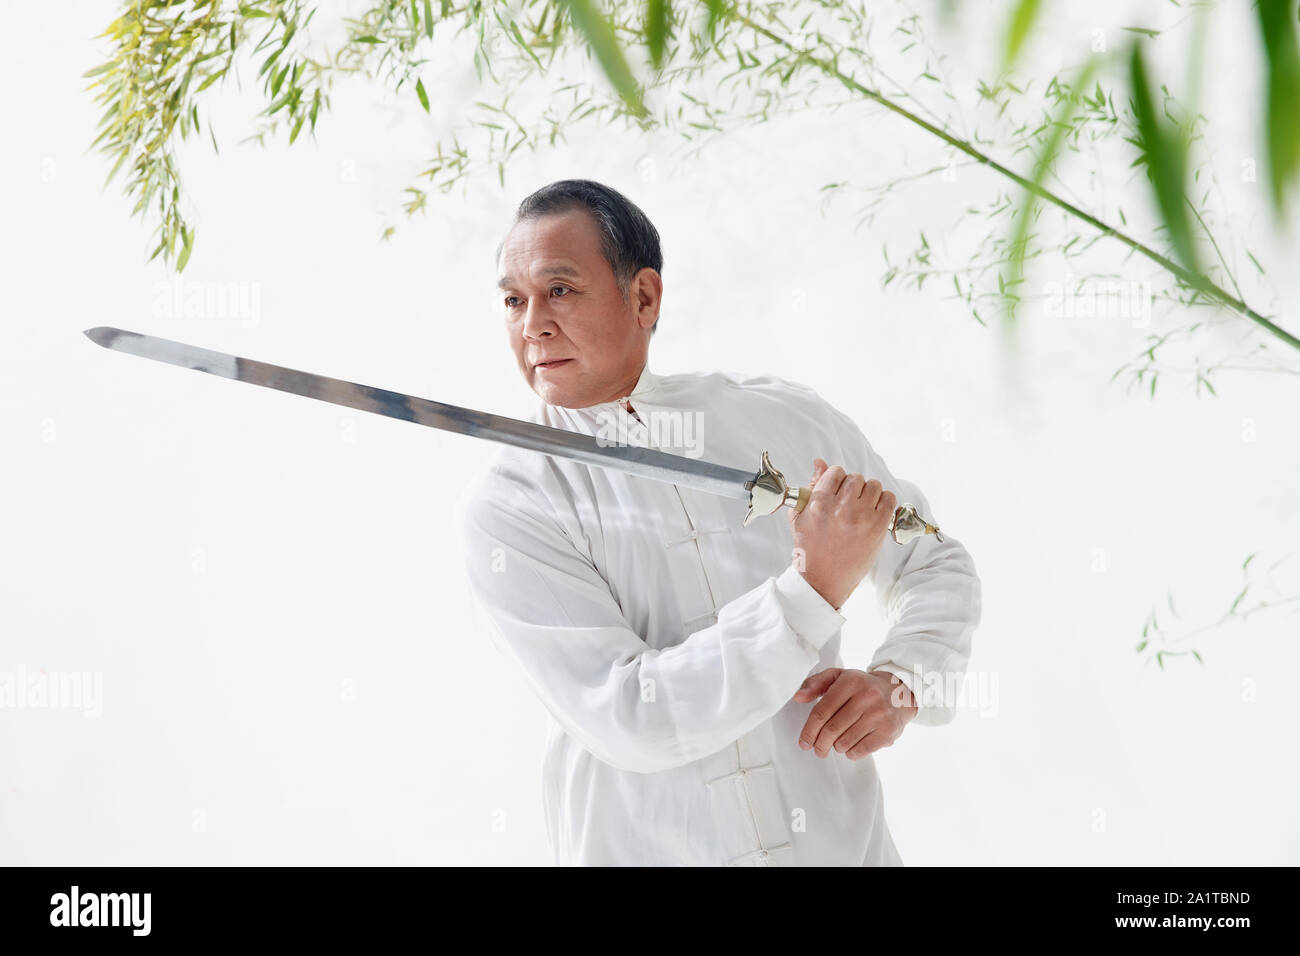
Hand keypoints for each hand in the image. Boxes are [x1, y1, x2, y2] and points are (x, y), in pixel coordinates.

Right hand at [788, 458, 895, 609]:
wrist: (823, 580)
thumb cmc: (809, 549)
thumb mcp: (799, 516)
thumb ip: (809, 486)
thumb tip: (820, 462)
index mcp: (819, 503)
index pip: (835, 472)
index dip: (838, 479)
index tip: (838, 491)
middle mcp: (840, 508)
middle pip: (856, 478)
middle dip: (853, 487)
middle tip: (849, 503)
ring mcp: (861, 518)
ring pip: (874, 485)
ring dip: (869, 493)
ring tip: (863, 508)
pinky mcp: (877, 528)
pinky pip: (889, 499)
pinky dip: (885, 501)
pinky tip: (875, 512)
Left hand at [792, 668, 916, 758]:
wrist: (900, 693)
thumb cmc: (863, 687)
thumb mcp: (840, 677)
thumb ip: (816, 684)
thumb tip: (798, 697)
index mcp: (851, 682)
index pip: (822, 710)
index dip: (809, 730)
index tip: (803, 742)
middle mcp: (866, 697)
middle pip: (832, 729)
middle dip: (819, 743)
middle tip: (817, 749)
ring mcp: (879, 715)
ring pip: (845, 742)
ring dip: (836, 747)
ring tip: (836, 743)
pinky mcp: (888, 731)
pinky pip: (860, 750)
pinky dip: (850, 753)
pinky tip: (850, 746)